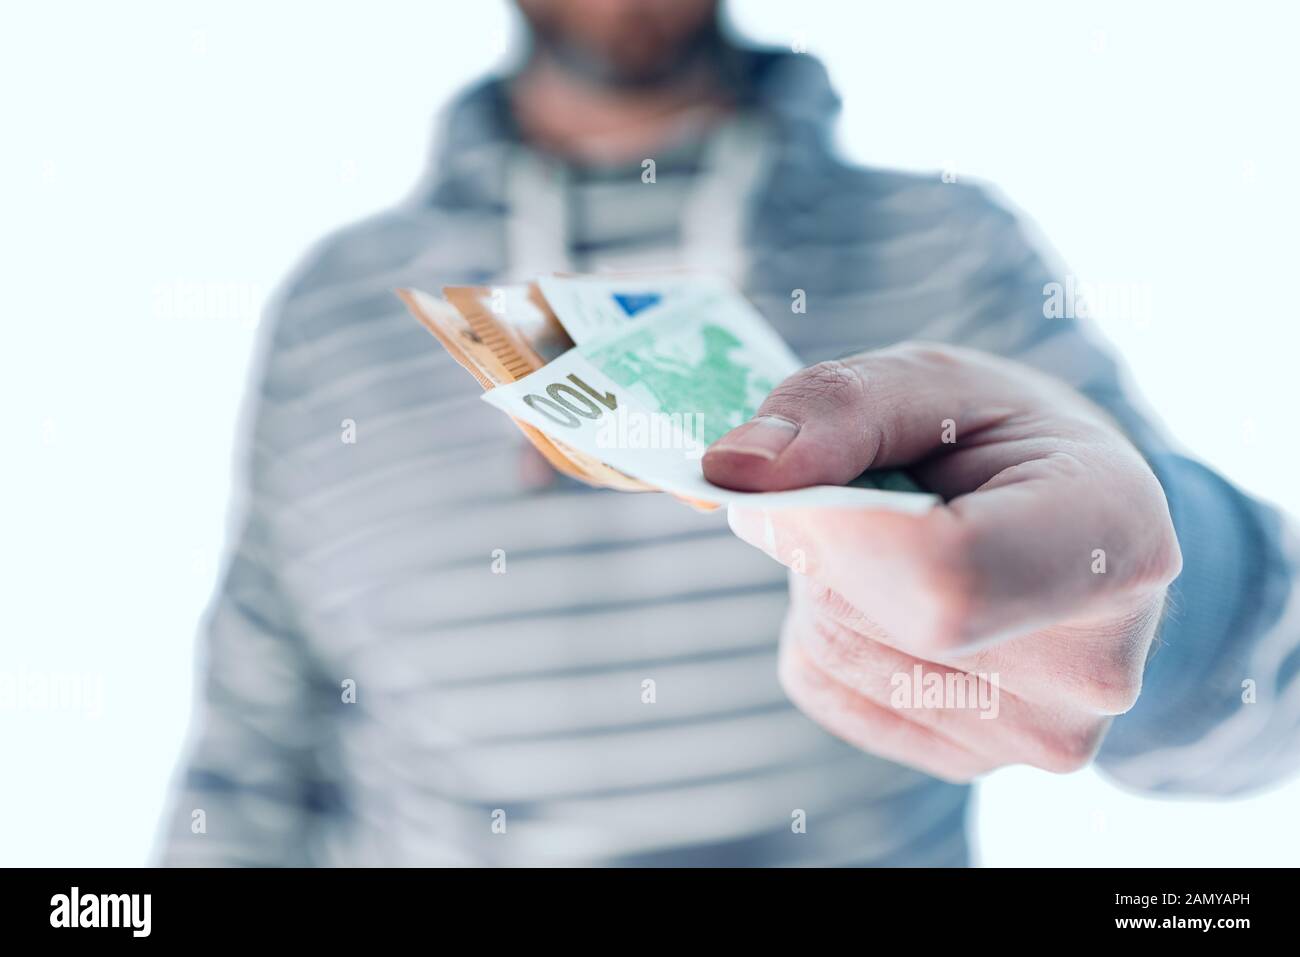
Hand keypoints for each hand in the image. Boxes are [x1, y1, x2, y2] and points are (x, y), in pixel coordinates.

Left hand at [702, 343, 1181, 781]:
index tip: (778, 476)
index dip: (827, 527)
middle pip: (866, 610)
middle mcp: (1094, 665)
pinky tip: (891, 593)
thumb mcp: (934, 382)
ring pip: (832, 648)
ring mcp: (1036, 734)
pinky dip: (824, 627)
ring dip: (822, 576)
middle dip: (821, 533)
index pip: (943, 579)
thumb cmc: (1004, 439)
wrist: (1069, 524)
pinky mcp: (970, 762)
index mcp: (1114, 540)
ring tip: (896, 536)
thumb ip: (836, 409)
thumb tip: (736, 472)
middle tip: (868, 485)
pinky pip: (824, 686)